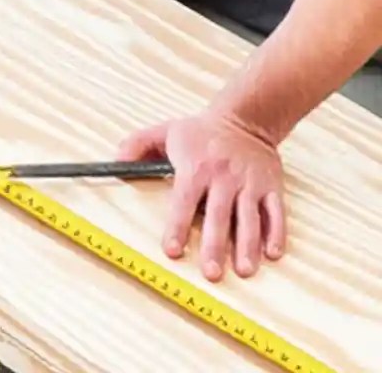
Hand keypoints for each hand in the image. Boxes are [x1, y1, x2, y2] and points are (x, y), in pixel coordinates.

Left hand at [116, 109, 287, 281]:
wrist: (246, 118)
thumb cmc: (200, 132)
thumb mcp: (165, 132)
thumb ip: (137, 146)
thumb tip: (115, 163)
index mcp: (196, 167)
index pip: (184, 201)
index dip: (177, 227)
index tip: (172, 251)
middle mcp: (224, 177)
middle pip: (219, 216)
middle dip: (215, 246)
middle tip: (211, 274)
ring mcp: (250, 183)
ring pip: (250, 218)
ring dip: (248, 246)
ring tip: (245, 271)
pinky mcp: (271, 187)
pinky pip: (276, 212)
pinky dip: (276, 233)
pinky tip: (272, 254)